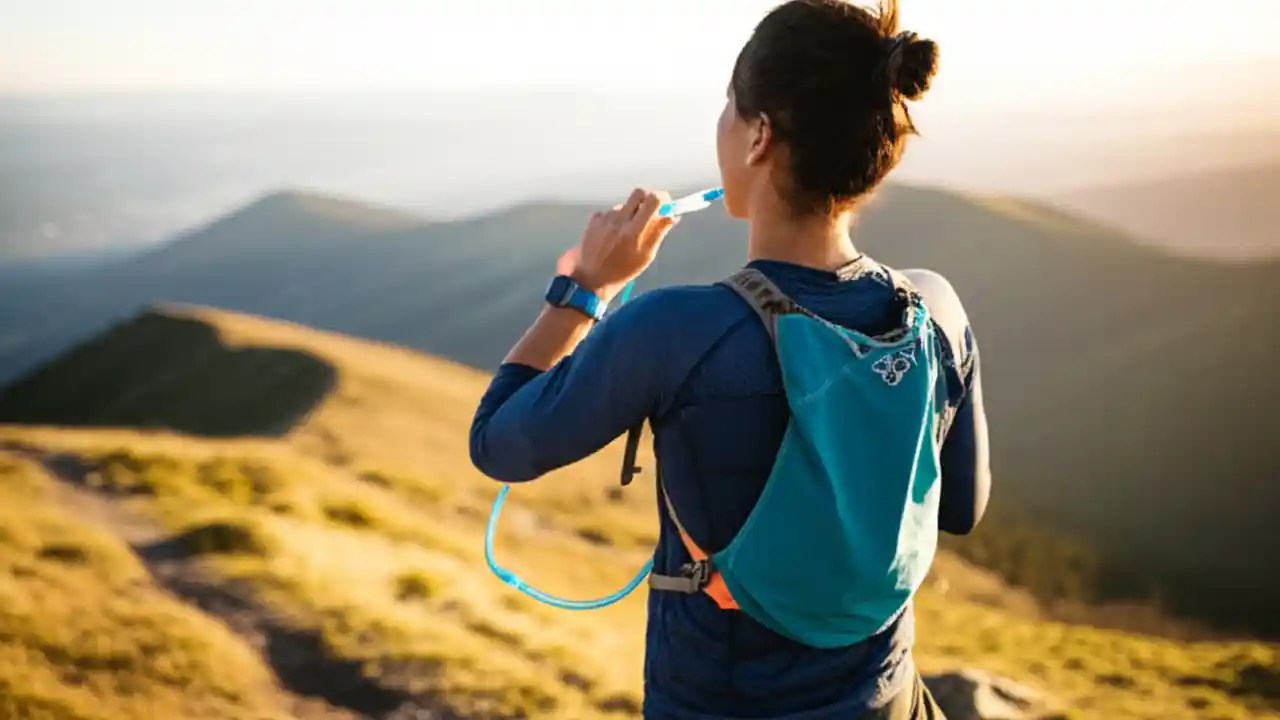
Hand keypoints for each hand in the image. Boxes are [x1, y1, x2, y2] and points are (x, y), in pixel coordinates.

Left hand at [557, 188, 677, 302]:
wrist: (591, 279)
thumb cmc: (622, 271)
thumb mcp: (646, 256)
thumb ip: (659, 233)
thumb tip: (672, 216)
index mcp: (634, 231)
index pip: (652, 200)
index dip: (662, 198)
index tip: (666, 204)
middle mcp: (619, 220)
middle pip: (638, 193)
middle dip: (647, 199)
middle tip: (649, 212)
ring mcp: (604, 219)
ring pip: (624, 205)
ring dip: (630, 213)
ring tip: (627, 233)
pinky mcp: (594, 220)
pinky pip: (610, 212)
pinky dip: (615, 220)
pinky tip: (613, 235)